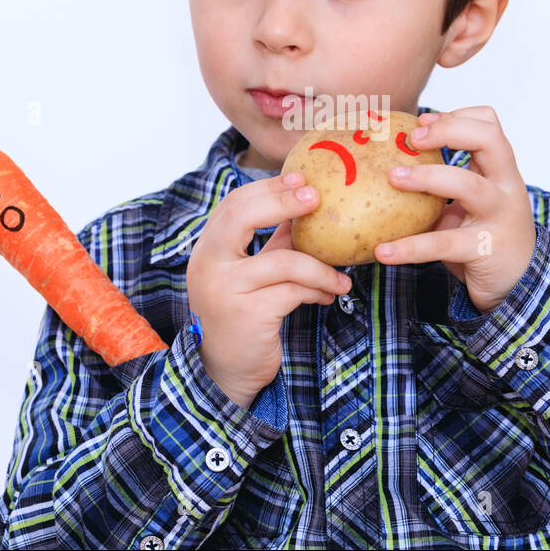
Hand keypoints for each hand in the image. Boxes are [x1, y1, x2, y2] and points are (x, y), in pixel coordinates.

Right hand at [186, 170, 352, 407]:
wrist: (225, 371)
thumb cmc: (242, 317)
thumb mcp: (253, 275)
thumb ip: (272, 244)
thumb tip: (303, 209)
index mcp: (208, 250)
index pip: (234, 205)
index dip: (268, 187)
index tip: (301, 179)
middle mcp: (208, 265)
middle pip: (243, 216)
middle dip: (283, 201)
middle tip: (317, 198)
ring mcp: (225, 289)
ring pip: (283, 260)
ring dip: (320, 267)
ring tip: (341, 277)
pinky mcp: (248, 314)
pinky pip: (293, 291)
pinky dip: (318, 291)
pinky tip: (329, 296)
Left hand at [375, 106, 535, 314]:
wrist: (519, 283)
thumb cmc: (486, 233)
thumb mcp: (470, 201)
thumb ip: (445, 180)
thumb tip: (392, 157)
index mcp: (499, 170)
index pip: (489, 124)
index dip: (456, 115)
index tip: (422, 121)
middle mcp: (505, 187)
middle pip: (489, 140)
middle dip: (450, 130)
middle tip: (413, 138)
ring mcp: (499, 216)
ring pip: (468, 185)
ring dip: (428, 176)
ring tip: (393, 177)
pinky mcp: (485, 249)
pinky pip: (443, 244)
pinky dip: (410, 247)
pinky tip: (383, 251)